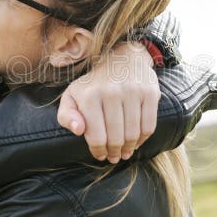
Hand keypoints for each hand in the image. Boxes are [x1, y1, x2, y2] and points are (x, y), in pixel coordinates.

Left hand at [57, 42, 159, 162]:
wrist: (121, 60)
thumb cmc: (93, 85)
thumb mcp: (72, 97)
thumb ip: (66, 116)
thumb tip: (78, 130)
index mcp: (89, 96)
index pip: (96, 137)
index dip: (98, 151)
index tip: (100, 155)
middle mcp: (111, 92)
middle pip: (116, 138)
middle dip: (114, 152)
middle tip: (114, 157)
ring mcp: (132, 92)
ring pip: (133, 134)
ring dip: (129, 148)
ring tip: (125, 152)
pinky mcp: (149, 92)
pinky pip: (149, 125)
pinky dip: (143, 139)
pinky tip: (136, 142)